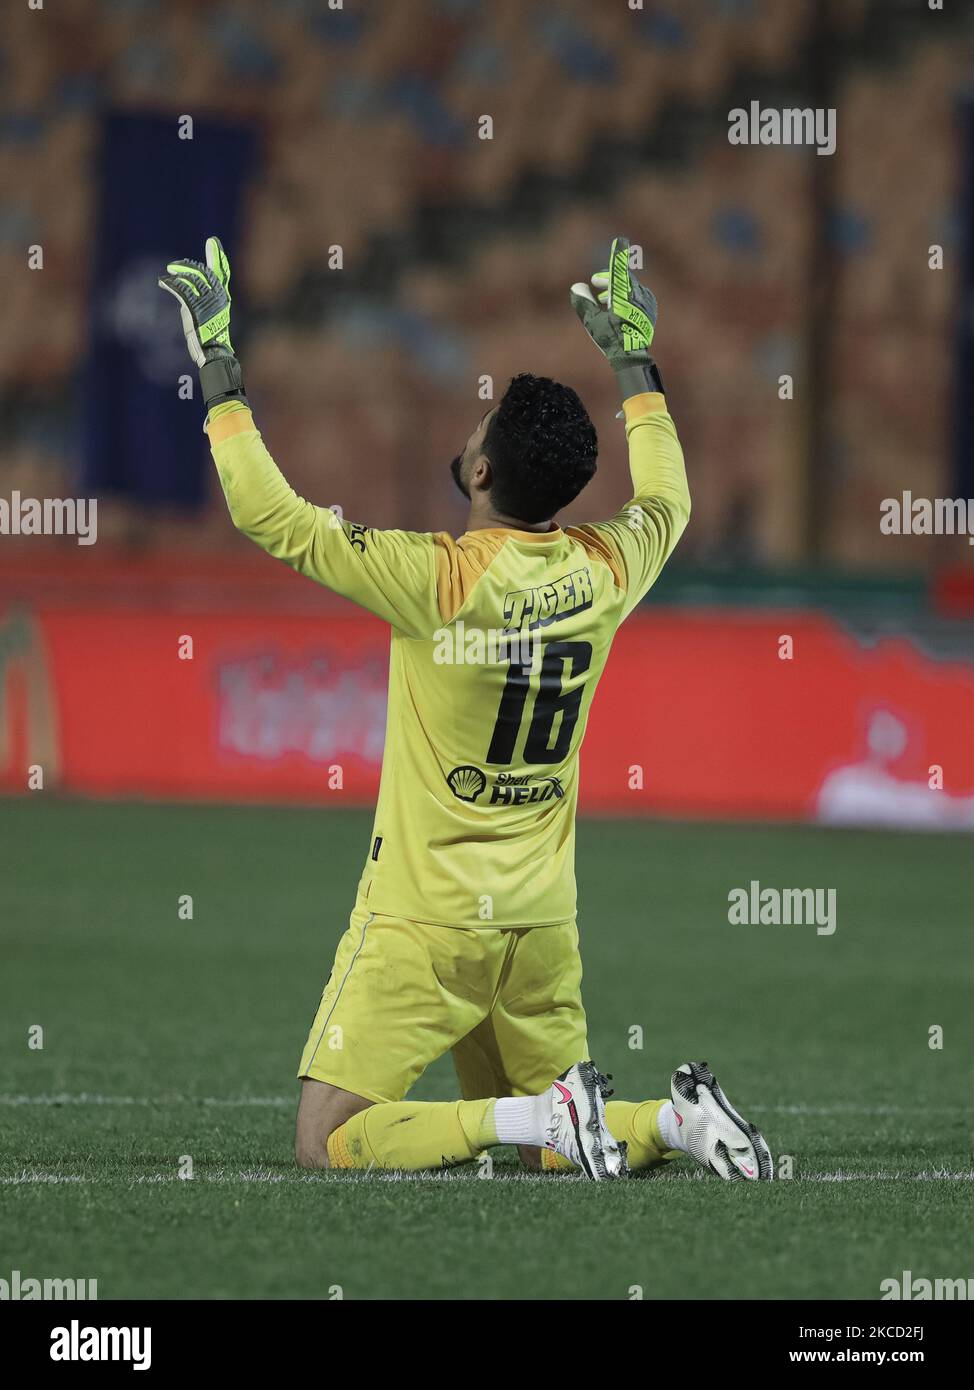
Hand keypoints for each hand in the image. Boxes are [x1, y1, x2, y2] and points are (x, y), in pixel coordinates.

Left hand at [159, 235, 232, 367]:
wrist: (213, 352)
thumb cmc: (209, 337)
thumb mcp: (207, 314)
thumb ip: (202, 299)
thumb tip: (187, 290)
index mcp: (222, 297)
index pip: (222, 272)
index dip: (217, 256)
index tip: (213, 242)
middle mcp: (218, 297)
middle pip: (204, 272)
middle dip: (189, 266)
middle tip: (174, 266)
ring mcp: (207, 302)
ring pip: (192, 279)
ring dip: (178, 273)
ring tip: (168, 273)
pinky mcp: (195, 308)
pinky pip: (182, 290)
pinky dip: (171, 284)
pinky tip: (162, 282)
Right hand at [571, 236, 662, 399]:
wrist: (631, 357)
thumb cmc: (610, 339)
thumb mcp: (592, 321)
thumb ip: (584, 301)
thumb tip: (577, 286)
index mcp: (623, 295)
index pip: (619, 270)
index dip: (618, 255)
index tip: (621, 240)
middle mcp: (637, 295)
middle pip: (622, 279)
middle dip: (607, 280)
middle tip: (595, 282)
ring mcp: (646, 302)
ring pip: (629, 287)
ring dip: (615, 290)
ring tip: (603, 301)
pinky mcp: (650, 309)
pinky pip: (637, 295)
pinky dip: (626, 297)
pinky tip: (618, 308)